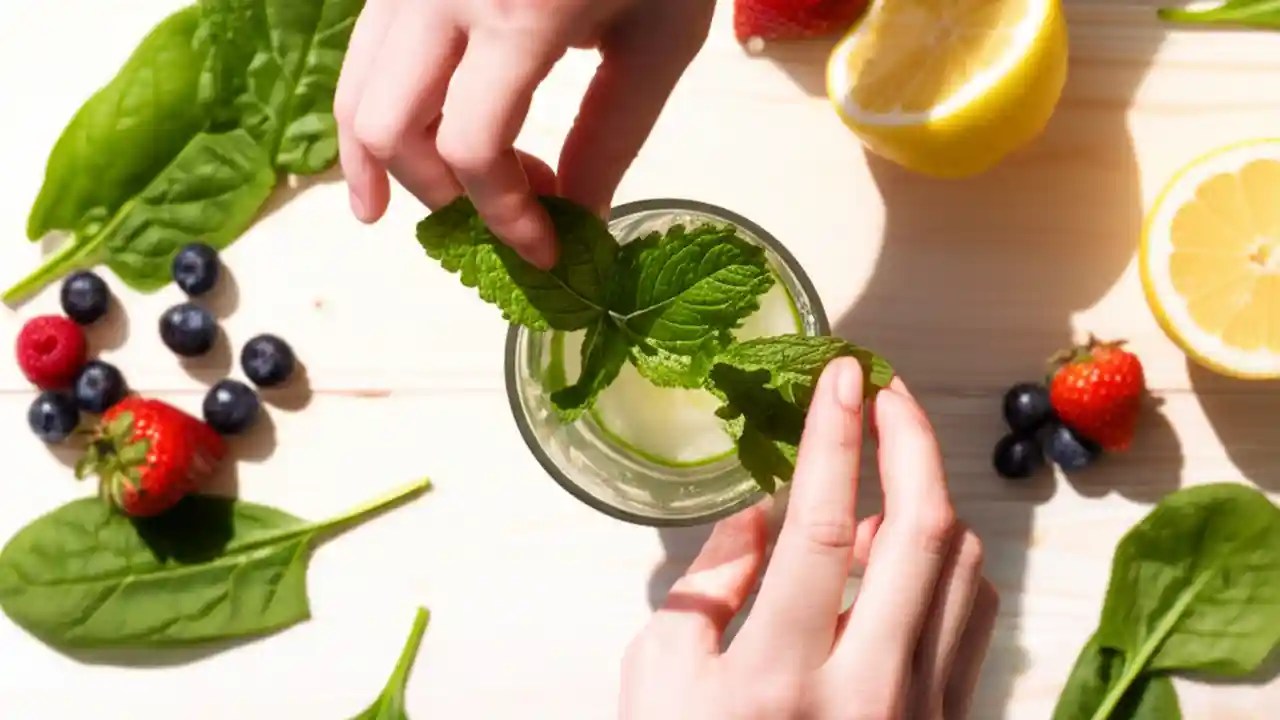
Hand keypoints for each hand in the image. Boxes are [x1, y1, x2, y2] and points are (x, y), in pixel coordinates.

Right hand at [334, 0, 714, 268]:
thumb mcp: (659, 43)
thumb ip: (610, 138)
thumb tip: (575, 220)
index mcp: (520, 13)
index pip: (473, 149)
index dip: (504, 218)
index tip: (543, 249)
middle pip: (390, 128)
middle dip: (439, 195)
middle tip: (494, 214)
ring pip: (355, 89)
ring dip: (378, 161)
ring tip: (388, 208)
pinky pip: (365, 53)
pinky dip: (375, 109)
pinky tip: (394, 141)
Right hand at [621, 359, 998, 719]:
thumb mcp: (660, 673)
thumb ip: (711, 581)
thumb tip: (761, 508)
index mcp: (777, 677)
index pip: (824, 526)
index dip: (837, 436)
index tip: (843, 371)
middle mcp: (867, 693)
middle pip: (925, 533)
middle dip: (913, 441)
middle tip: (885, 394)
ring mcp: (919, 715)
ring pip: (962, 570)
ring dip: (930, 499)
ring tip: (886, 478)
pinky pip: (972, 619)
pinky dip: (949, 564)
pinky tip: (910, 552)